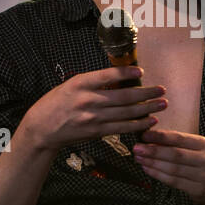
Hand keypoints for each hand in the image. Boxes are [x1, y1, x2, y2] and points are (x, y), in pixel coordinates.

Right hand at [21, 66, 166, 152]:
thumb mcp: (71, 85)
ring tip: (162, 104)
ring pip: (127, 112)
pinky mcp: (96, 132)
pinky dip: (138, 124)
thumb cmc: (56, 103)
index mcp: (81, 83)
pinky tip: (150, 121)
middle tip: (162, 90)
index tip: (141, 72)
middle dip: (146, 93)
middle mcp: (88, 99)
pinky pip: (122, 128)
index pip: (108, 75)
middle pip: (124, 96)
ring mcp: (93, 117)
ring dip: (147, 109)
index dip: (127, 73)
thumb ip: (93, 83)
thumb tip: (120, 80)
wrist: (42, 128)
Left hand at [132, 128, 204, 204]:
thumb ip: (178, 144)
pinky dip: (158, 175)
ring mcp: (204, 176)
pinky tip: (147, 169)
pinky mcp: (198, 190)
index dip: (160, 137)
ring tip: (138, 158)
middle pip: (175, 154)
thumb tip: (150, 137)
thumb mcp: (198, 150)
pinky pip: (174, 181)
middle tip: (136, 148)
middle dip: (153, 151)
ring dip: (152, 163)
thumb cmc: (204, 163)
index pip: (179, 138)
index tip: (143, 135)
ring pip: (173, 169)